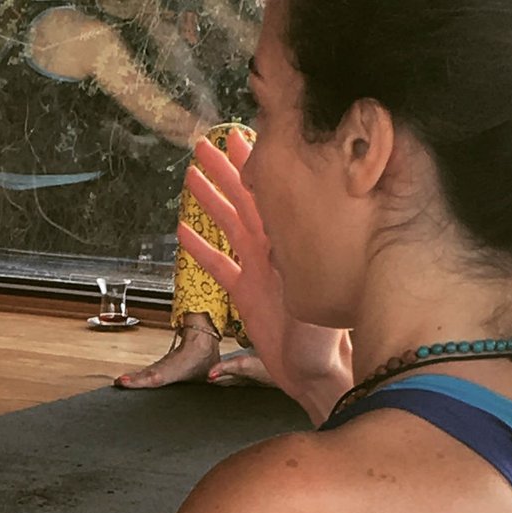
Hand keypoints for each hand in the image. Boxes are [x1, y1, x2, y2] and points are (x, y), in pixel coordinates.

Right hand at [179, 133, 351, 420]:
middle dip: (227, 171)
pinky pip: (220, 265)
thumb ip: (306, 276)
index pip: (274, 195)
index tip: (242, 136)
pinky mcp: (247, 295)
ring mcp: (261, 271)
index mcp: (296, 246)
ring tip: (190, 175)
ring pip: (231, 226)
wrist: (319, 376)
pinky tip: (183, 231)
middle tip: (205, 144)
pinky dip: (201, 249)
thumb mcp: (320, 301)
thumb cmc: (329, 342)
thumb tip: (293, 246)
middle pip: (247, 201)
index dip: (257, 166)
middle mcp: (278, 252)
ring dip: (210, 200)